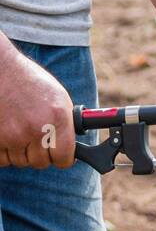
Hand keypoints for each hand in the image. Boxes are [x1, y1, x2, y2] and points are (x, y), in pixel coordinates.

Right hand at [0, 48, 74, 168]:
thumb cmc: (30, 82)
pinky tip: (4, 134)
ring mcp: (13, 134)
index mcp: (58, 119)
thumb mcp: (59, 99)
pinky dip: (2, 151)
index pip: (64, 158)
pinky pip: (1, 158)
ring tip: (17, 130)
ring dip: (18, 151)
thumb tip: (74, 147)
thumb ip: (66, 125)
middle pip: (40, 162)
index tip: (58, 154)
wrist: (0, 69)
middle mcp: (36, 129)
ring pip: (19, 161)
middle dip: (37, 153)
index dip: (61, 157)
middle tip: (33, 137)